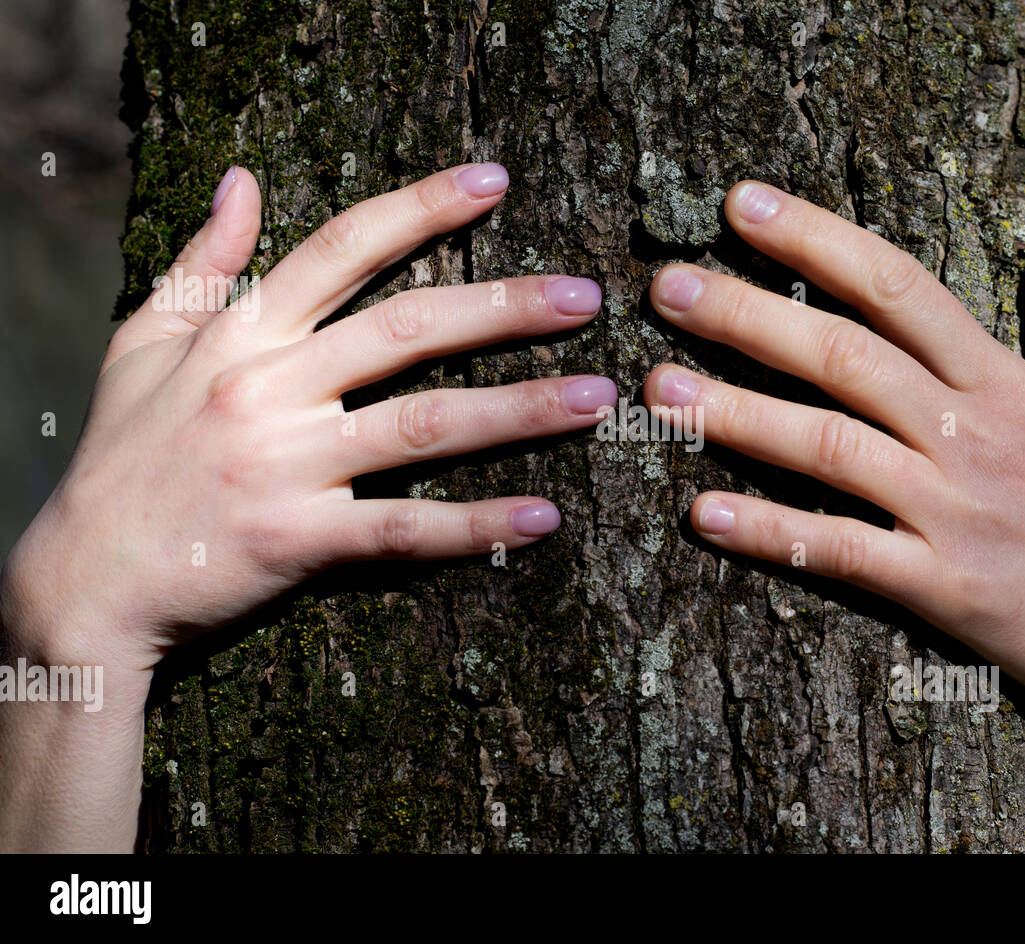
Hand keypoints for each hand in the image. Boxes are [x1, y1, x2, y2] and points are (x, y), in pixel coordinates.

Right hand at [1, 162, 614, 674]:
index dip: (421, 208)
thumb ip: (201, 261)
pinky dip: (473, 528)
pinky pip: (401, 530)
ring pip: (423, 426)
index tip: (495, 182)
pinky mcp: (297, 541)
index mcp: (242, 336)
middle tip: (585, 297)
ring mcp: (286, 465)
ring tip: (594, 397)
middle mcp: (271, 389)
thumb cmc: (122, 458)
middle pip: (407, 329)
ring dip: (518, 410)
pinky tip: (541, 518)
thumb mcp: (143, 343)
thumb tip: (243, 179)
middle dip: (503, 306)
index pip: (344, 250)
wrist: (83, 580)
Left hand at [643, 182, 1024, 717]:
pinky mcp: (944, 586)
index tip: (742, 205)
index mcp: (1003, 380)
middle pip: (846, 356)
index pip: (899, 288)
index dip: (816, 239)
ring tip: (659, 389)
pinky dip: (772, 532)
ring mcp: (957, 510)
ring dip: (738, 414)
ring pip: (832, 446)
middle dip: (749, 315)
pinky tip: (703, 514)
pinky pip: (844, 550)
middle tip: (665, 288)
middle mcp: (975, 433)